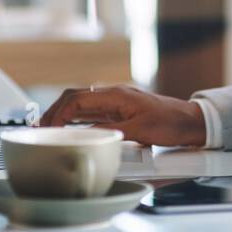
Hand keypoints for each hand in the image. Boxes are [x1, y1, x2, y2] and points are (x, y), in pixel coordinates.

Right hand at [37, 84, 207, 146]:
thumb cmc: (171, 123)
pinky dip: (76, 120)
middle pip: (74, 98)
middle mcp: (113, 96)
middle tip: (40, 129)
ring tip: (49, 130)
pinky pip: (91, 113)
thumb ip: (113, 132)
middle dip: (54, 112)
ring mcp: (116, 103)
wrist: (191, 122)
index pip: (77, 99)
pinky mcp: (120, 112)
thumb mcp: (141, 131)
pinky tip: (71, 130)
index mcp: (116, 95)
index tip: (47, 128)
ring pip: (81, 105)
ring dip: (63, 115)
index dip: (58, 113)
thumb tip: (88, 136)